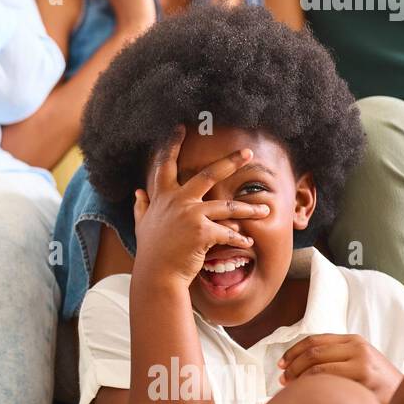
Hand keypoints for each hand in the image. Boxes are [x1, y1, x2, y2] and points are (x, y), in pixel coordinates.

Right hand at [131, 126, 269, 288]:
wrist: (156, 275)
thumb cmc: (151, 251)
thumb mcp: (142, 225)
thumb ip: (142, 206)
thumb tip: (138, 192)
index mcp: (163, 197)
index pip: (166, 164)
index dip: (172, 145)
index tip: (180, 128)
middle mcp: (178, 201)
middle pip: (208, 174)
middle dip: (231, 162)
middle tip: (247, 152)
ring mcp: (191, 215)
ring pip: (227, 207)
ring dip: (249, 209)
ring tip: (265, 210)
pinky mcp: (202, 233)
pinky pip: (228, 232)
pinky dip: (239, 239)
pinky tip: (247, 243)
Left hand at [279, 333, 402, 403]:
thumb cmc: (379, 387)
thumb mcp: (359, 364)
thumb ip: (337, 359)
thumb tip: (299, 366)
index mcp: (354, 340)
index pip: (313, 340)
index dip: (293, 352)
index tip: (281, 364)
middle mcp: (357, 347)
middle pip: (312, 352)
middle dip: (292, 366)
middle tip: (282, 381)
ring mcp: (362, 361)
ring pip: (317, 366)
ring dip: (298, 378)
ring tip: (291, 390)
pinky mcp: (364, 377)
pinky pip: (328, 380)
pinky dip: (312, 387)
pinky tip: (308, 395)